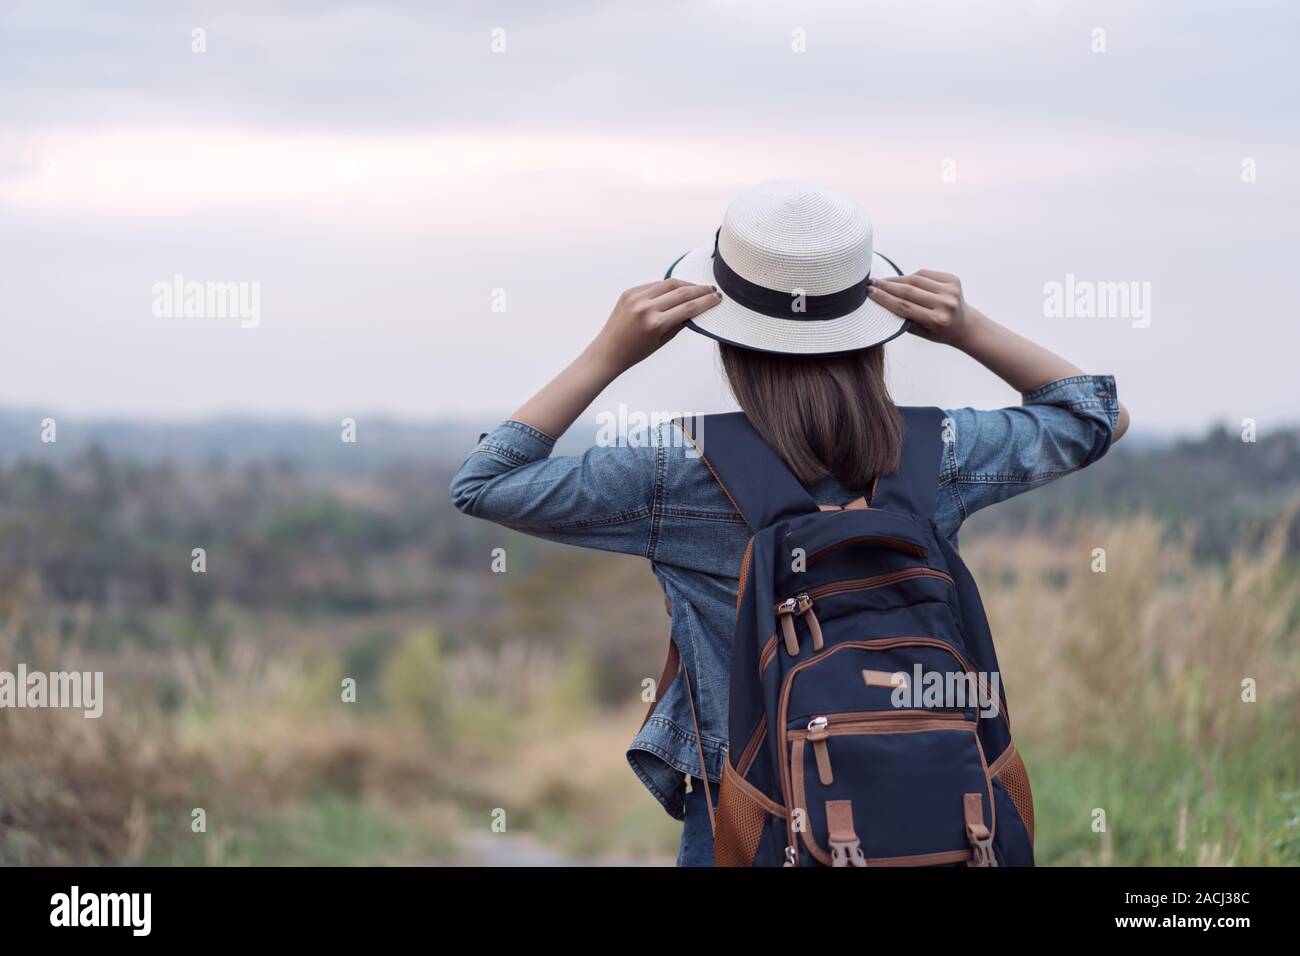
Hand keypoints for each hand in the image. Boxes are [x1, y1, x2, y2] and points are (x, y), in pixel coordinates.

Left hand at [589, 279, 720, 372]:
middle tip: (713, 289)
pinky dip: (667, 287)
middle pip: (681, 292)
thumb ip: (679, 323)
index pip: (688, 308)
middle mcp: (645, 307)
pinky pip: (654, 285)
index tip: (717, 298)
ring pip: (668, 284)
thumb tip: (696, 308)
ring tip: (698, 288)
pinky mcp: (629, 292)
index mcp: (655, 323)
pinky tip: (677, 289)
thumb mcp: (662, 341)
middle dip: (700, 290)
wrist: (608, 351)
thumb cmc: (636, 351)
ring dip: (686, 284)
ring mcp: (636, 297)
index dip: (706, 302)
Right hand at [867, 270, 981, 347]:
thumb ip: (904, 318)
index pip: (905, 307)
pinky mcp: (953, 279)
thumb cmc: (938, 331)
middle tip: (871, 283)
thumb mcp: (920, 332)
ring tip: (883, 281)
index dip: (885, 299)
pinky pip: (926, 274)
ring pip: (916, 279)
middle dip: (887, 286)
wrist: (963, 325)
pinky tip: (902, 280)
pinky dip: (912, 276)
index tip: (870, 292)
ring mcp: (951, 290)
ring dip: (897, 279)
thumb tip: (882, 301)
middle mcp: (946, 304)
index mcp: (938, 320)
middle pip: (909, 291)